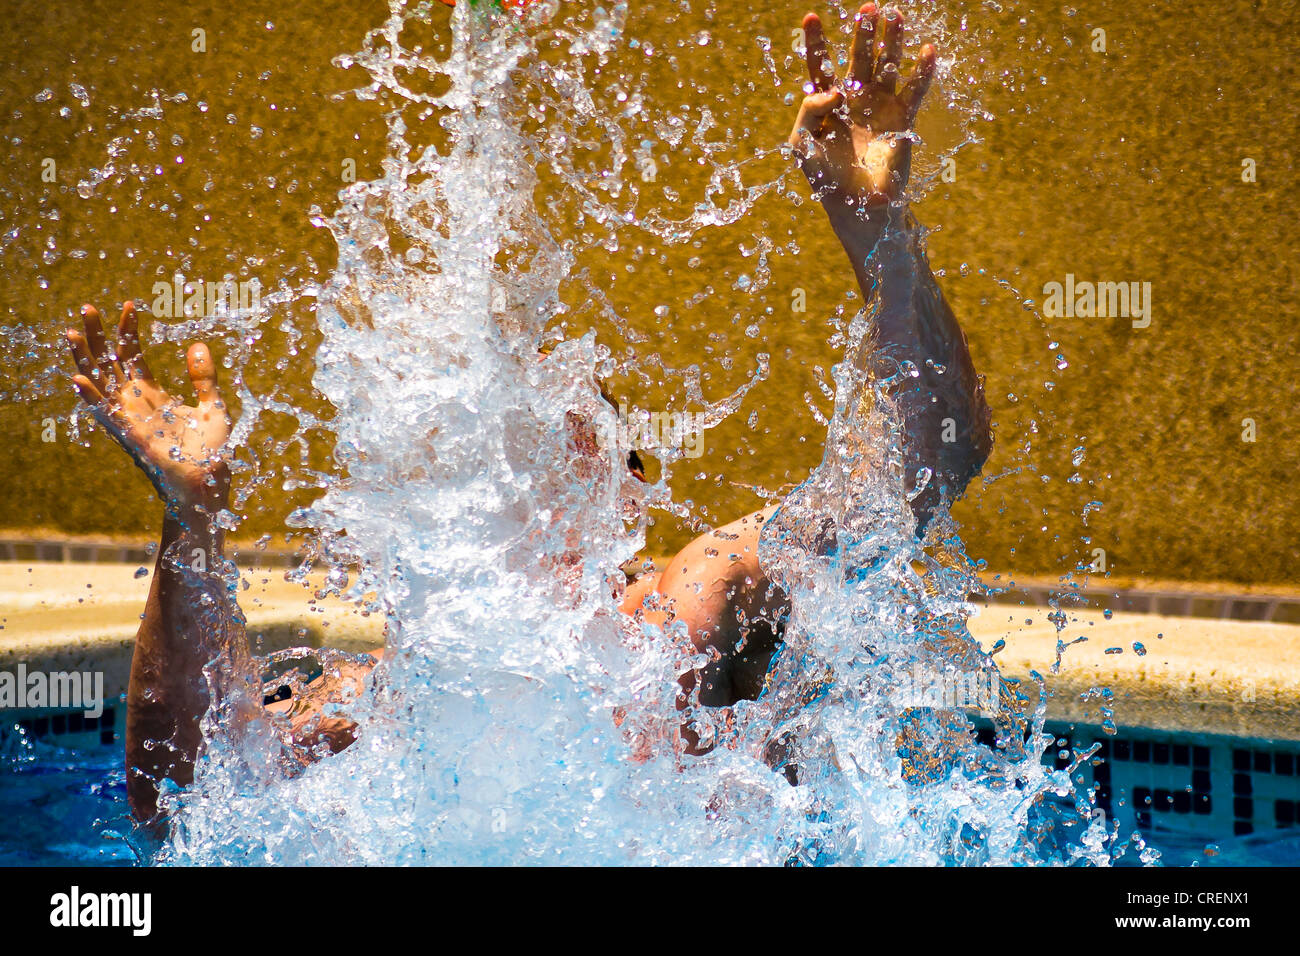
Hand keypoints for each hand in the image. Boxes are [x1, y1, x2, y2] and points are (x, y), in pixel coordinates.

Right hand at [65, 302, 231, 513]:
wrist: (210, 483)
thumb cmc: (210, 450)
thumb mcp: (213, 406)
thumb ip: (204, 377)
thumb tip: (197, 344)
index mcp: (152, 394)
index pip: (132, 354)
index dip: (128, 330)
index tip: (129, 305)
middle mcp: (135, 404)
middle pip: (109, 362)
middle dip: (98, 336)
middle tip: (88, 307)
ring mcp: (129, 419)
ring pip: (100, 384)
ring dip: (85, 360)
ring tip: (73, 333)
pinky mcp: (131, 436)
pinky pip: (106, 415)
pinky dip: (92, 397)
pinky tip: (79, 379)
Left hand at [789, 5, 935, 211]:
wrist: (856, 205)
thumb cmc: (825, 179)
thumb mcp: (802, 147)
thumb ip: (808, 114)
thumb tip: (833, 91)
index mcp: (827, 105)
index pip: (820, 67)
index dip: (817, 42)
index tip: (811, 17)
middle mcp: (854, 100)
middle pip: (858, 59)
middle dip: (863, 33)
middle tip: (869, 7)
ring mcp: (879, 108)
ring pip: (886, 67)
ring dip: (891, 42)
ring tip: (895, 16)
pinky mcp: (901, 120)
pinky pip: (914, 91)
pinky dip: (922, 72)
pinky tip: (927, 51)